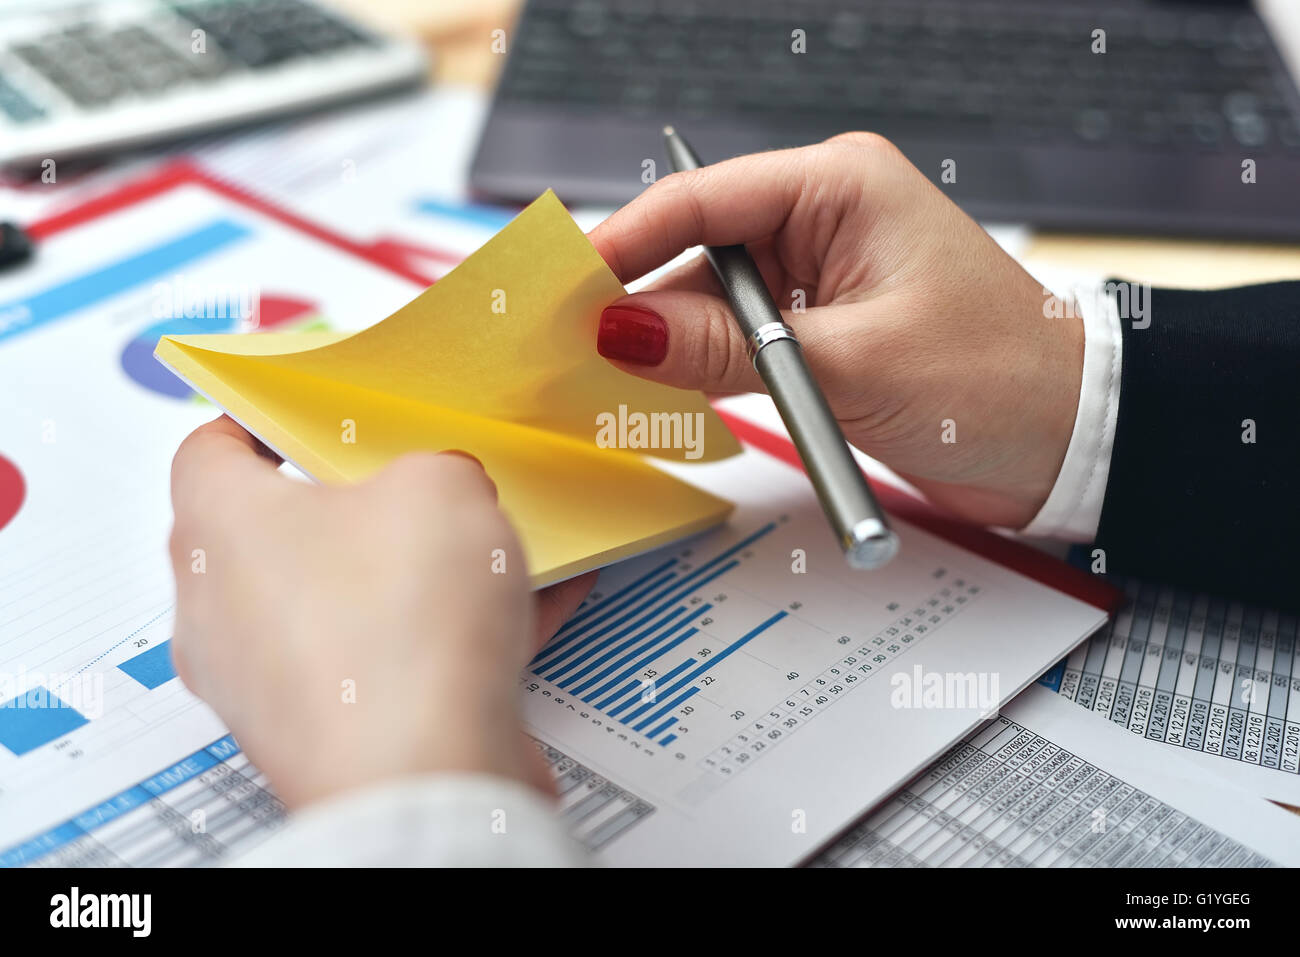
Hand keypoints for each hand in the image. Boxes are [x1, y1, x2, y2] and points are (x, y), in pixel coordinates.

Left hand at [168, 416, 594, 807]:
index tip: (309, 414)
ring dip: (414, 574)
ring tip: (490, 548)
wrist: (424, 775)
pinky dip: (448, 636)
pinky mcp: (330, 733)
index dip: (266, 421)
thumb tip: (446, 489)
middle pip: (285, 531)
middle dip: (362, 504)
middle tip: (418, 481)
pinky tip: (527, 610)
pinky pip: (391, 663)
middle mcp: (224, 611)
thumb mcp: (441, 487)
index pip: (210, 449)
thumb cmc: (397, 640)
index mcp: (219, 528)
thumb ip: (437, 467)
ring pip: (345, 603)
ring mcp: (272, 683)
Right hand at [590, 132, 1083, 528]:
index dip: (625, 242)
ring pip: (712, 302)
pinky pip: (738, 339)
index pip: (704, 200)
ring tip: (610, 384)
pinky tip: (666, 396)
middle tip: (572, 349)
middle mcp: (825, 218)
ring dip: (673, 345)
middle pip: (697, 252)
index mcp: (841, 186)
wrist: (1070, 440)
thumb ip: (724, 350)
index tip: (564, 286)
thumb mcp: (849, 365)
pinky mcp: (822, 327)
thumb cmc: (993, 381)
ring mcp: (821, 275)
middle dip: (641, 301)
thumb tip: (622, 329)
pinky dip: (704, 369)